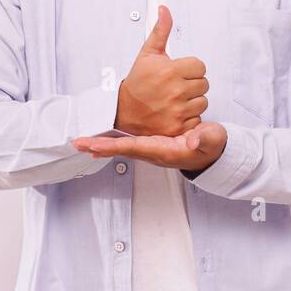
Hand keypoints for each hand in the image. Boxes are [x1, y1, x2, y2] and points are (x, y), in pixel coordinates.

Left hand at [74, 121, 226, 172]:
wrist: (213, 152)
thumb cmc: (212, 146)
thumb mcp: (212, 139)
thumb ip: (204, 138)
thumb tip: (192, 139)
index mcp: (164, 150)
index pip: (134, 147)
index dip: (113, 146)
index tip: (93, 145)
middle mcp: (153, 151)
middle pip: (121, 148)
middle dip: (99, 146)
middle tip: (77, 143)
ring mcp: (151, 148)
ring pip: (122, 145)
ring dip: (102, 143)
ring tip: (82, 140)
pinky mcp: (152, 143)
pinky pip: (128, 142)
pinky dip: (112, 140)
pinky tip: (102, 138)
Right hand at [114, 5, 208, 136]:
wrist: (123, 113)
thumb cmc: (137, 83)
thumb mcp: (147, 54)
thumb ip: (160, 31)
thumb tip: (165, 9)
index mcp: (170, 70)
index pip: (200, 66)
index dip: (191, 68)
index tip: (178, 72)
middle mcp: (175, 91)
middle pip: (204, 84)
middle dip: (193, 84)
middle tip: (176, 86)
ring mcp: (177, 110)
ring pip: (203, 101)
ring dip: (193, 101)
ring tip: (176, 99)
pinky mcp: (178, 127)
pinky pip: (197, 119)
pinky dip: (189, 117)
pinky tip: (175, 112)